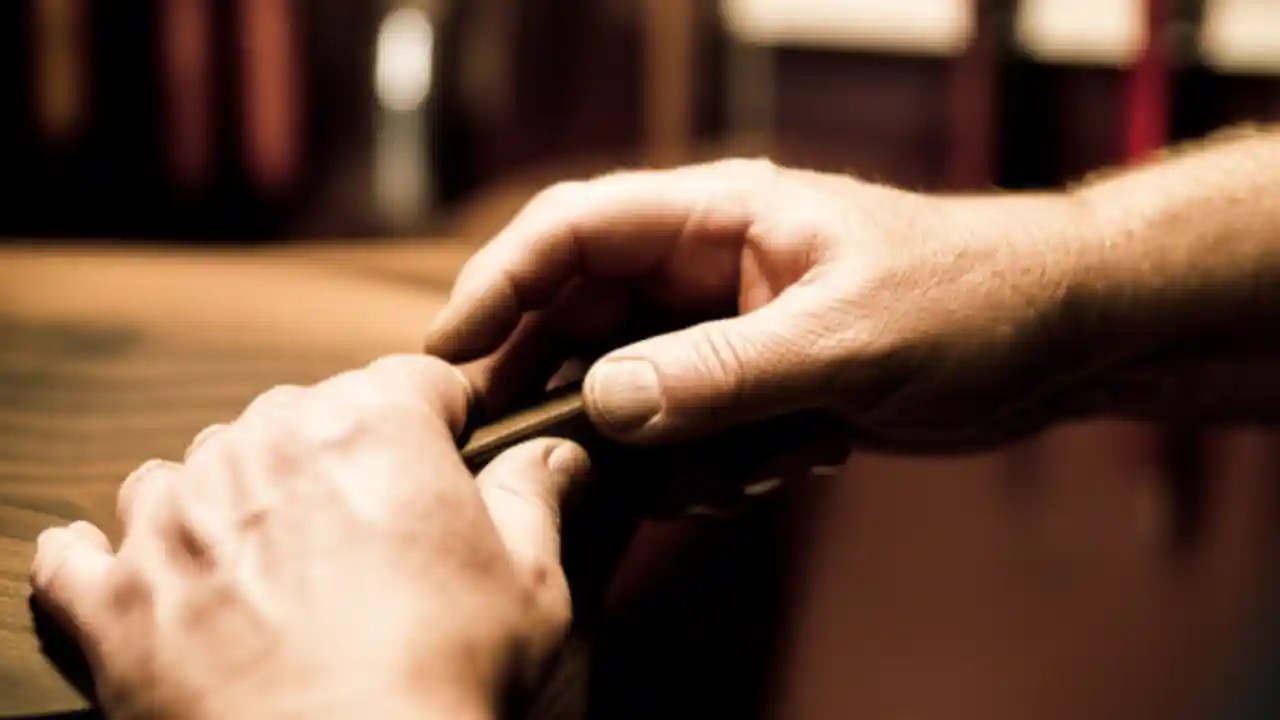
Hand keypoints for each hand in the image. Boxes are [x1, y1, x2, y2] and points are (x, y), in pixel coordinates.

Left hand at [30, 355, 588, 719]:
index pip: (416, 382)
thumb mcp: (533, 582)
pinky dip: (109, 565)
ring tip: (268, 569)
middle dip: (337, 465)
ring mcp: (174, 520)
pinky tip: (138, 579)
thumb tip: (555, 454)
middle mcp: (262, 445)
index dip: (444, 424)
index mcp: (372, 423)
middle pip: (302, 420)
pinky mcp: (111, 600)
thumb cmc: (445, 675)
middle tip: (371, 542)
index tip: (452, 461)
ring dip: (228, 506)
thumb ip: (538, 495)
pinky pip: (81, 557)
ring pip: (195, 474)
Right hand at [424, 159, 1096, 447]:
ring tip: (731, 472)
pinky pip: (688, 428)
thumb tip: (603, 402)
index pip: (573, 230)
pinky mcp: (756, 382)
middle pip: (582, 317)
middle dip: (559, 389)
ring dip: (653, 447)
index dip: (499, 282)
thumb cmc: (971, 297)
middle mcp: (708, 267)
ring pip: (633, 386)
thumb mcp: (848, 338)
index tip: (448, 352)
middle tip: (533, 462)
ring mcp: (729, 328)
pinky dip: (706, 466)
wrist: (1057, 335)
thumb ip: (725, 371)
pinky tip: (778, 473)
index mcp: (720, 216)